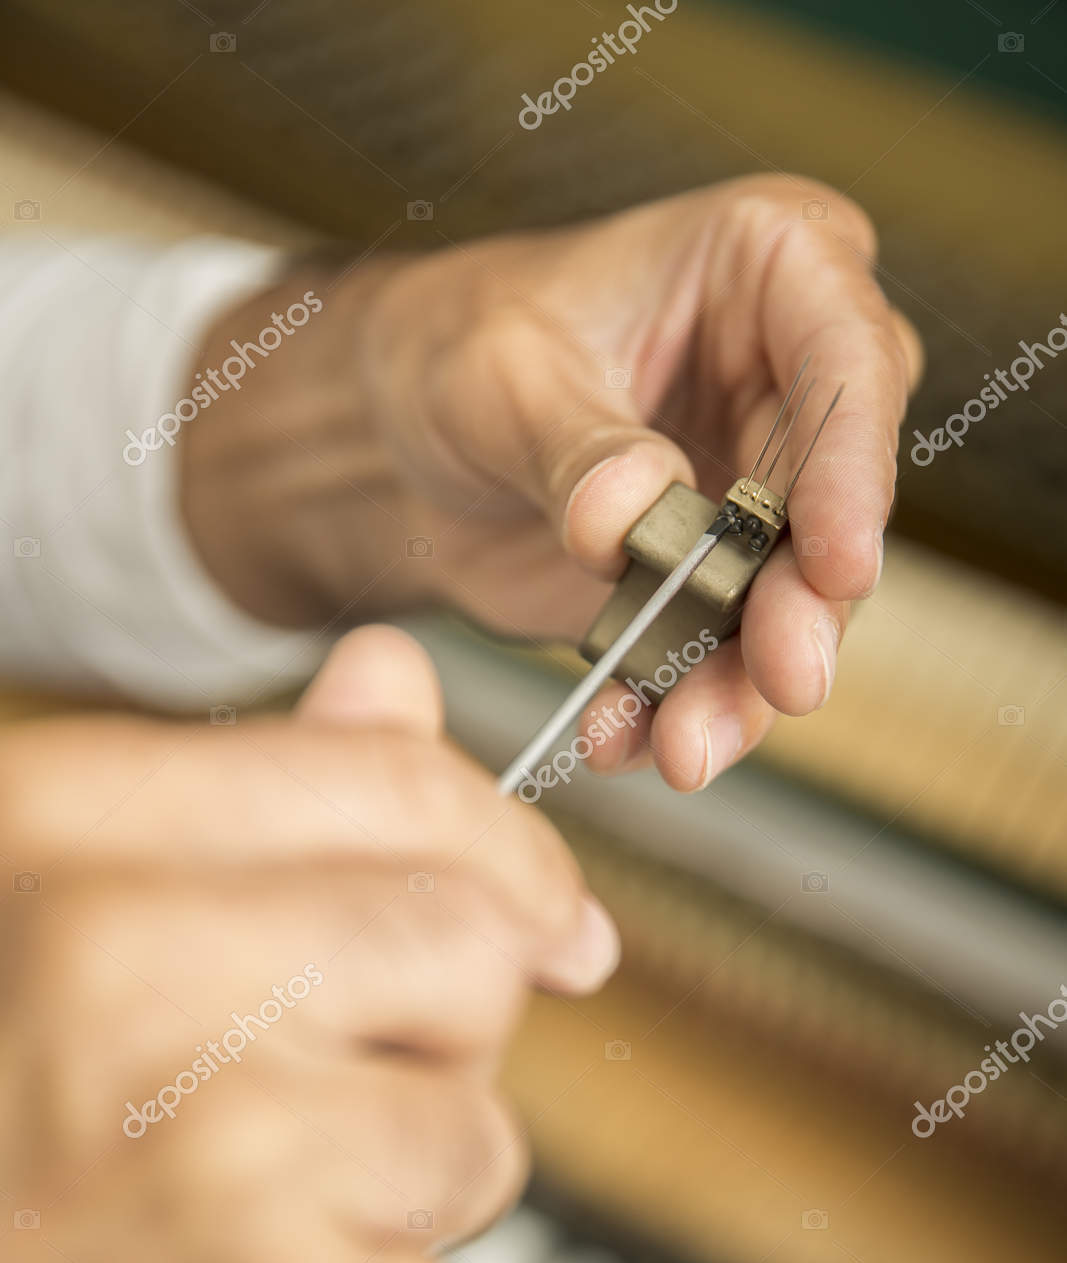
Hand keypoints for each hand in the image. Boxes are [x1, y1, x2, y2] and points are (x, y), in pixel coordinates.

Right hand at [0, 627, 617, 1262]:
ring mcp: (219, 1162)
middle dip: (438, 1031)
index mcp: (61, 841)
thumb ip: (244, 795)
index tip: (542, 912)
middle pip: (471, 952)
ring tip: (228, 1218)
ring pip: (474, 1138)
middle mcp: (131, 980)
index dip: (499, 846)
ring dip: (388, 1190)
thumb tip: (394, 678)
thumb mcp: (47, 912)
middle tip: (312, 1091)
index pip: (389, 784)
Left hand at [183, 175, 920, 792]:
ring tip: (684, 746)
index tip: (839, 565)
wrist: (399, 440)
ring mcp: (761, 487)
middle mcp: (787, 378)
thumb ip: (577, 447)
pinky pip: (722, 652)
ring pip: (790, 600)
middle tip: (785, 680)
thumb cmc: (454, 349)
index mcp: (766, 266)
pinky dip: (676, 706)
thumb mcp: (500, 378)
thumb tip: (631, 511)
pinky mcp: (721, 576)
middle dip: (805, 606)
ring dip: (740, 684)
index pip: (847, 357)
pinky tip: (625, 738)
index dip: (853, 468)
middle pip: (836, 502)